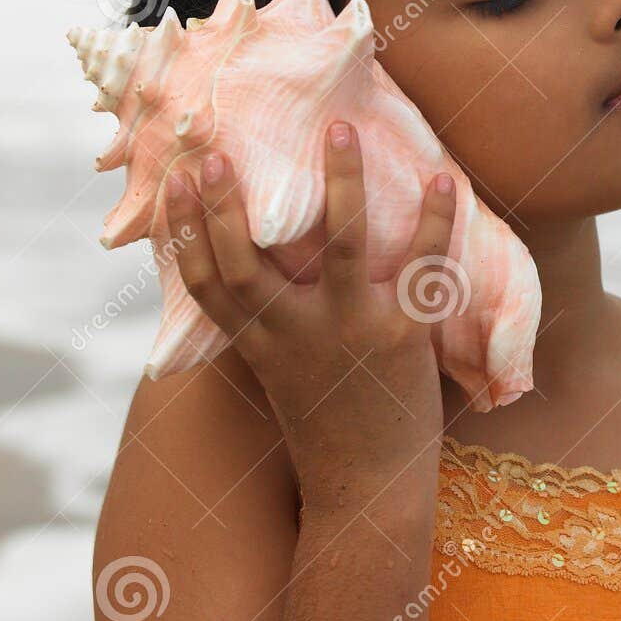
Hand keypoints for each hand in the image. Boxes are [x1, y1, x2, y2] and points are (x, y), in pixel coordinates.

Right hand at [162, 120, 455, 476]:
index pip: (207, 283)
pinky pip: (421, 269)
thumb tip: (258, 270)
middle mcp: (295, 335)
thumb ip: (268, 326)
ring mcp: (349, 332)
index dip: (185, 231)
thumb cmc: (327, 426)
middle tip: (220, 151)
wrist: (370, 491)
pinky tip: (442, 181)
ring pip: (340, 245)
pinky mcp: (402, 337)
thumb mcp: (281, 376)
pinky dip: (435, 223)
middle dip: (228, 206)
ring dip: (341, 183)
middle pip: (248, 262)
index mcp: (260, 345)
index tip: (178, 180)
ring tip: (340, 129)